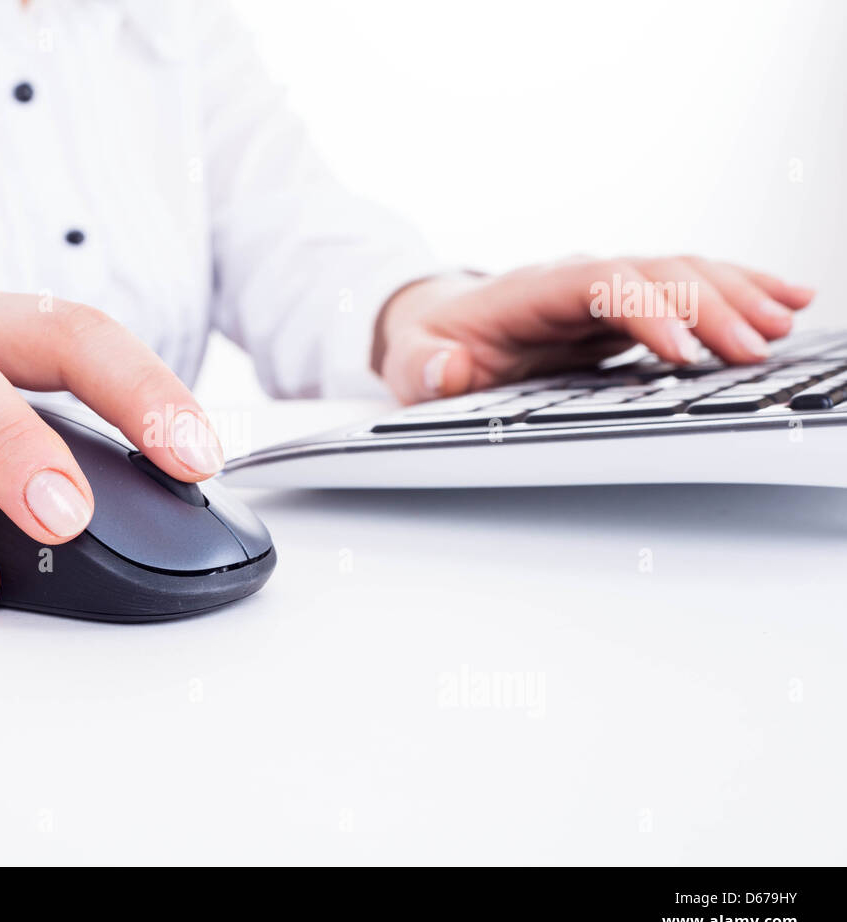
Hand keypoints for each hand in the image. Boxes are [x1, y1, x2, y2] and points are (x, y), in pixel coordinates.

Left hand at [373, 256, 815, 403]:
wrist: (440, 324)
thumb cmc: (432, 346)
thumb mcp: (414, 365)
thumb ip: (427, 370)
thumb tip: (446, 369)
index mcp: (532, 291)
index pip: (600, 285)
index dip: (646, 312)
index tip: (684, 354)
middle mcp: (578, 279)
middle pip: (654, 274)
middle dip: (708, 306)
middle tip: (755, 348)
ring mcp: (606, 289)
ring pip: (681, 273)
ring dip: (735, 292)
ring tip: (786, 319)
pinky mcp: (626, 307)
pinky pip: (688, 291)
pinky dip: (737, 292)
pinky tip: (783, 300)